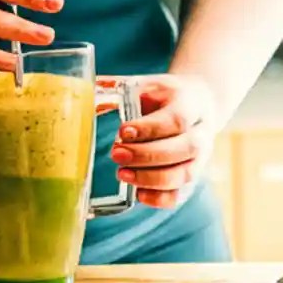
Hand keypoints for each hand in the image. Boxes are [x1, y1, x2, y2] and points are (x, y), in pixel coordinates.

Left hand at [99, 73, 217, 208]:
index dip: (150, 128)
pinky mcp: (191, 176)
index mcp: (190, 102)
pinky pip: (181, 194)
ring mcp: (200, 157)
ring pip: (184, 174)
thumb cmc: (161, 95)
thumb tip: (81, 94)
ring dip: (152, 178)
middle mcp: (201, 131)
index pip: (176, 119)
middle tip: (116, 154)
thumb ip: (116, 89)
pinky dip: (160, 199)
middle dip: (148, 155)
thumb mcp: (145, 84)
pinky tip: (138, 195)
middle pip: (184, 148)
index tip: (122, 131)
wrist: (196, 104)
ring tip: (122, 174)